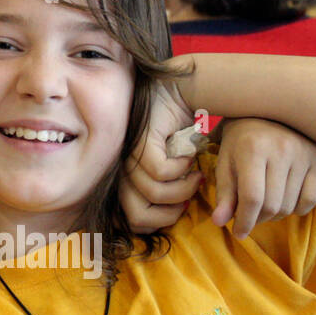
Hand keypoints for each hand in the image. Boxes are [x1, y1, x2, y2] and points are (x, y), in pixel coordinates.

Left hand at [120, 79, 201, 232]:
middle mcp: (121, 170)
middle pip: (135, 217)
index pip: (130, 221)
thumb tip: (174, 216)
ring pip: (152, 193)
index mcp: (125, 180)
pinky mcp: (139, 142)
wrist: (178, 92)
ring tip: (194, 173)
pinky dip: (181, 169)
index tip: (179, 208)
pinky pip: (160, 171)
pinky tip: (189, 155)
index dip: (157, 223)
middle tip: (189, 197)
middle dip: (169, 214)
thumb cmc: (179, 132)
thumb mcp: (174, 167)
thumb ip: (167, 192)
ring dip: (183, 189)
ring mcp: (127, 155)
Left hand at [212, 117, 315, 239]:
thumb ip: (224, 193)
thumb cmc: (240, 141)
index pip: (252, 197)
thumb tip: (220, 222)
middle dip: (258, 218)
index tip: (238, 232)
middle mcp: (282, 150)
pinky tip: (284, 199)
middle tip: (249, 216)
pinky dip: (297, 208)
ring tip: (264, 204)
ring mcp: (304, 155)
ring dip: (275, 214)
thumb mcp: (225, 163)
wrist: (268, 114)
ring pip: (290, 205)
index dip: (244, 220)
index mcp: (253, 149)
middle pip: (273, 205)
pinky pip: (311, 199)